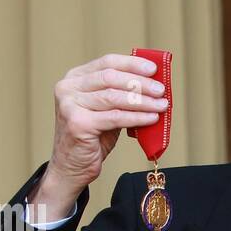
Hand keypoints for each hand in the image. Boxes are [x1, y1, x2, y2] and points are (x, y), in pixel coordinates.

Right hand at [29, 53, 169, 219]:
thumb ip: (120, 96)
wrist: (71, 167)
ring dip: (142, 101)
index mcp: (74, 79)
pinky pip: (115, 117)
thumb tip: (152, 86)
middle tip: (161, 90)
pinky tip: (152, 118)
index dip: (131, 64)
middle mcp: (68, 88)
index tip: (153, 69)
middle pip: (111, 78)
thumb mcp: (105, 111)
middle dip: (140, 83)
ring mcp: (70, 105)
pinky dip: (137, 117)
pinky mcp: (78, 123)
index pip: (106, 63)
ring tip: (162, 105)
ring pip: (114, 97)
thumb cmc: (92, 138)